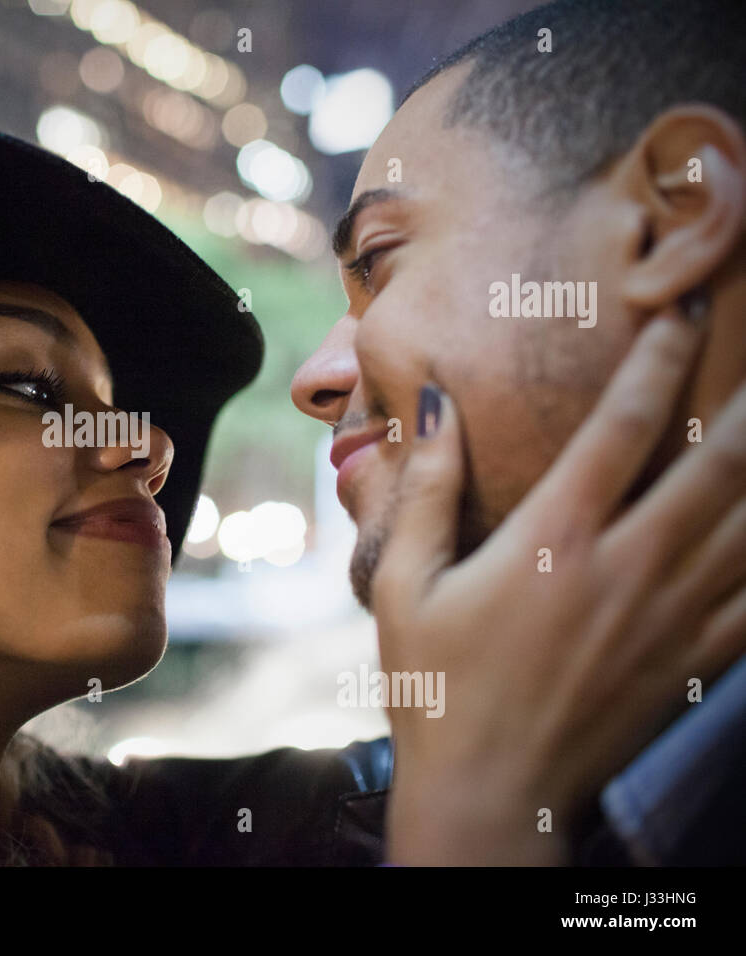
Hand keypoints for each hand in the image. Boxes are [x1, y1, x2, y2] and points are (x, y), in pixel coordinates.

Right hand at [375, 309, 745, 863]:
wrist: (488, 798)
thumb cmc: (434, 688)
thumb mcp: (404, 585)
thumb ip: (428, 489)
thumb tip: (439, 404)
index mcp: (553, 542)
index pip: (622, 426)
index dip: (660, 356)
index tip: (686, 307)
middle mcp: (626, 570)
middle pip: (720, 464)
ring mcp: (668, 619)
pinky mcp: (691, 664)